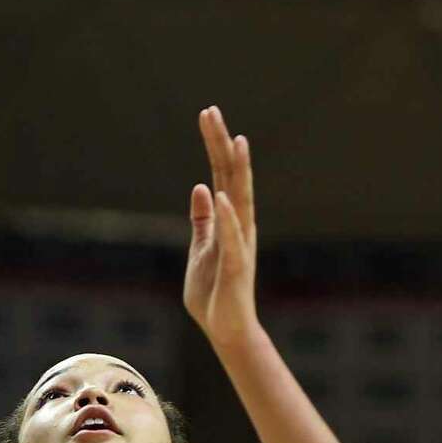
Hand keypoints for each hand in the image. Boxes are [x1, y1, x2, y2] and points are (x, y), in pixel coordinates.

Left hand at [183, 105, 258, 348]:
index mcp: (228, 220)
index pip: (221, 174)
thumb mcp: (200, 249)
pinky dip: (227, 216)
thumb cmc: (213, 292)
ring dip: (238, 171)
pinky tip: (221, 194)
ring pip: (241, 200)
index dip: (214, 145)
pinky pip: (231, 238)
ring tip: (235, 141)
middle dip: (221, 145)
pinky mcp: (236, 266)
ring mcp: (239, 244)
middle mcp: (239, 226)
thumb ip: (202, 220)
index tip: (207, 114)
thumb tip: (200, 187)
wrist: (225, 330)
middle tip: (212, 112)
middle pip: (231, 178)